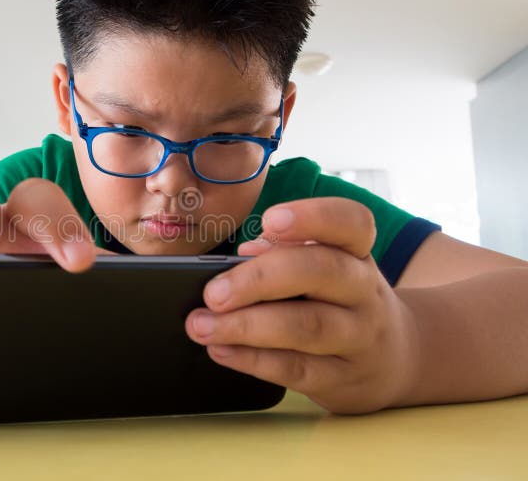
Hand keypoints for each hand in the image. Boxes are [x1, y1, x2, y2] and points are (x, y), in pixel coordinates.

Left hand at [185, 198, 419, 413]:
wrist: (395, 360)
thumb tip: (245, 255)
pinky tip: (221, 350)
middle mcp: (363, 290)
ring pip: (307, 326)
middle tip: (212, 293)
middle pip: (320, 272)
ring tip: (202, 325)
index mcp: (356, 252)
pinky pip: (296, 369)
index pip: (351, 223)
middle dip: (259, 279)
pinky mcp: (343, 378)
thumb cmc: (340, 300)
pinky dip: (253, 360)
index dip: (312, 217)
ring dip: (246, 326)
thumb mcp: (327, 268)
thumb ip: (286, 255)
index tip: (269, 220)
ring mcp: (359, 337)